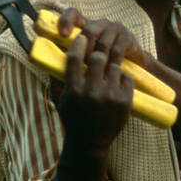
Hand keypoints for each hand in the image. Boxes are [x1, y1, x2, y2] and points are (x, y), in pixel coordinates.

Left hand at [55, 8, 149, 69]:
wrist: (127, 76)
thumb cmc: (100, 71)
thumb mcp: (83, 67)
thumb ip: (67, 65)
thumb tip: (49, 67)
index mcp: (84, 27)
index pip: (73, 14)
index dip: (66, 20)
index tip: (63, 34)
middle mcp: (99, 24)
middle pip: (89, 30)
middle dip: (85, 50)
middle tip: (83, 66)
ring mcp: (114, 29)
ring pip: (103, 41)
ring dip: (99, 59)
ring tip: (98, 73)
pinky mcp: (128, 37)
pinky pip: (117, 49)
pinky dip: (112, 62)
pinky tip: (111, 70)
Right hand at [55, 9, 140, 153]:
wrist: (90, 143)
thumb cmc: (73, 118)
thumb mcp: (59, 99)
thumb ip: (56, 78)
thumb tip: (53, 54)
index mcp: (74, 89)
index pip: (75, 57)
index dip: (79, 43)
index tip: (82, 37)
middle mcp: (92, 91)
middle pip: (98, 57)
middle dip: (98, 53)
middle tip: (99, 53)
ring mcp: (110, 96)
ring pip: (114, 66)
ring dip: (111, 66)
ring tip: (108, 71)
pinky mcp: (125, 101)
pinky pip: (127, 77)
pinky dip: (122, 78)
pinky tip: (117, 83)